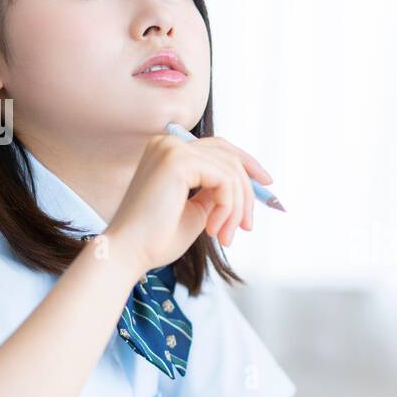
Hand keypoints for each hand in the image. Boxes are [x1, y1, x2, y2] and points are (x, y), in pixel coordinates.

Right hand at [105, 133, 272, 274]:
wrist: (129, 253)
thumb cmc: (157, 239)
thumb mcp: (197, 211)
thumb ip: (216, 194)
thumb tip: (243, 188)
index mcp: (169, 152)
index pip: (219, 148)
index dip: (247, 164)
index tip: (267, 185)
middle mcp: (168, 143)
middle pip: (229, 157)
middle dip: (246, 194)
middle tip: (246, 228)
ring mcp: (172, 149)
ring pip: (230, 171)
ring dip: (236, 208)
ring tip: (225, 236)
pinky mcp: (178, 161)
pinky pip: (224, 180)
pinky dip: (228, 207)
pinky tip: (214, 231)